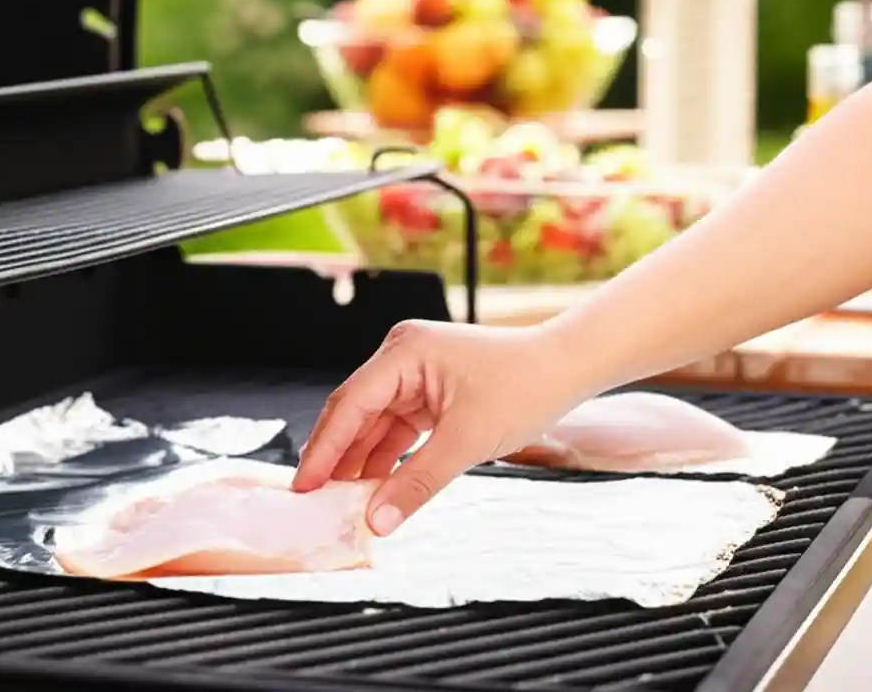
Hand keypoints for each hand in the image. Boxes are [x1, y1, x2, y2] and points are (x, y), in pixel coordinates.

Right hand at [291, 319, 587, 535]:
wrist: (567, 368)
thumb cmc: (525, 386)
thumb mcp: (467, 442)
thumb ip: (417, 483)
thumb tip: (377, 519)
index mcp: (404, 352)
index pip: (350, 404)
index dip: (324, 449)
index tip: (304, 487)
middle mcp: (402, 356)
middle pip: (355, 413)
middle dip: (336, 458)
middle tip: (314, 501)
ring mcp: (415, 374)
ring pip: (374, 425)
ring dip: (361, 462)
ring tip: (342, 504)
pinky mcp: (429, 392)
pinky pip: (397, 429)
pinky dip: (387, 458)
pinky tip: (374, 489)